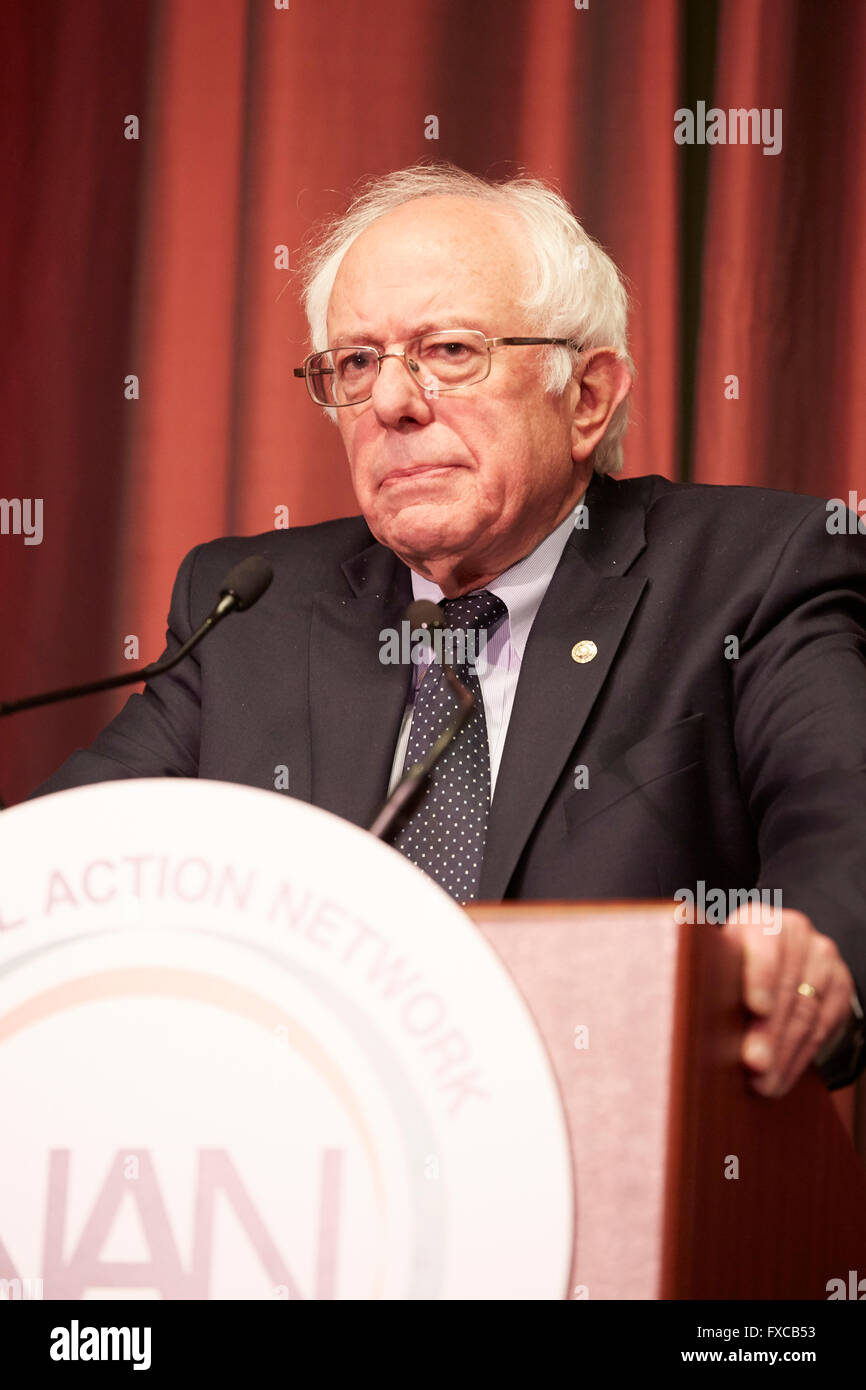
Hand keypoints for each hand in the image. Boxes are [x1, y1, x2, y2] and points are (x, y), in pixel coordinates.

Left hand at [722, 907, 854, 1096]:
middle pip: (786, 987)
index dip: (761, 975)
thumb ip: (707, 978)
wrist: (773, 961)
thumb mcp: (713, 963)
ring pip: (807, 1011)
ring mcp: (821, 956)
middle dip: (769, 1031)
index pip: (765, 941)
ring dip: (784, 1053)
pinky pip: (824, 1026)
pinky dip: (801, 1056)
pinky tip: (782, 1077)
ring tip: (763, 1083)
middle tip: (754, 1064)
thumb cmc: (727, 967)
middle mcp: (794, 930)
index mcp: (757, 920)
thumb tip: (680, 1015)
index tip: (756, 1007)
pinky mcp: (839, 984)